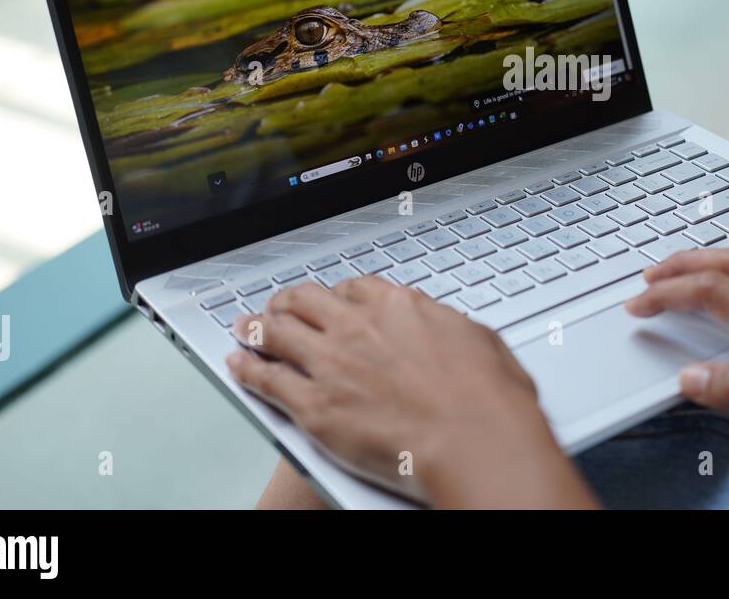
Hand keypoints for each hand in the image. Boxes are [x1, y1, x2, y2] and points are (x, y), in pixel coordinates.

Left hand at [226, 275, 596, 507]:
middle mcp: (358, 327)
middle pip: (305, 301)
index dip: (336, 295)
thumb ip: (446, 329)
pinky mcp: (315, 407)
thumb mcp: (478, 341)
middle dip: (288, 302)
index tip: (332, 301)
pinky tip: (240, 366)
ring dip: (255, 327)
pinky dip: (247, 370)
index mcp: (399, 306)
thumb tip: (446, 332)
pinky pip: (266, 381)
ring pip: (276, 333)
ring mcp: (332, 365)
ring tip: (245, 327)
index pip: (352, 288)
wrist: (476, 442)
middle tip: (279, 307)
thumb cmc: (488, 401)